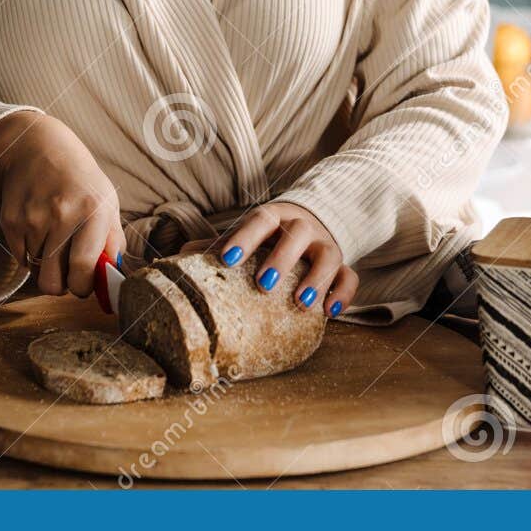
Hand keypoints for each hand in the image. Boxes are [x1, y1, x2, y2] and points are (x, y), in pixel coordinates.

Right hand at [0, 110, 124, 297]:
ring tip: (55, 242)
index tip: (84, 286)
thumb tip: (112, 276)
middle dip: (62, 287)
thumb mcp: (107, 202)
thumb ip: (113, 241)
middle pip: (53, 281)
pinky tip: (39, 234)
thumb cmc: (80, 180)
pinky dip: (31, 255)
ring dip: (47, 267)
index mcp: (94, 210)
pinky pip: (21, 258)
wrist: (39, 148)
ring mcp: (33, 218)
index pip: (83, 268)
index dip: (83, 287)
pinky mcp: (11, 221)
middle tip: (68, 276)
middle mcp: (62, 214)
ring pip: (37, 271)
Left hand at [182, 202, 356, 317]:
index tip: (226, 259)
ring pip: (328, 255)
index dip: (244, 238)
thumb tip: (179, 256)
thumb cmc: (270, 235)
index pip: (260, 219)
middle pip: (296, 234)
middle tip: (263, 284)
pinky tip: (330, 313)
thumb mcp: (249, 234)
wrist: (314, 222)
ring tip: (302, 303)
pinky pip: (350, 276)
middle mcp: (303, 227)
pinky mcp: (344, 264)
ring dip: (316, 279)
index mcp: (275, 217)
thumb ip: (220, 244)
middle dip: (281, 259)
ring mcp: (326, 245)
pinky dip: (343, 293)